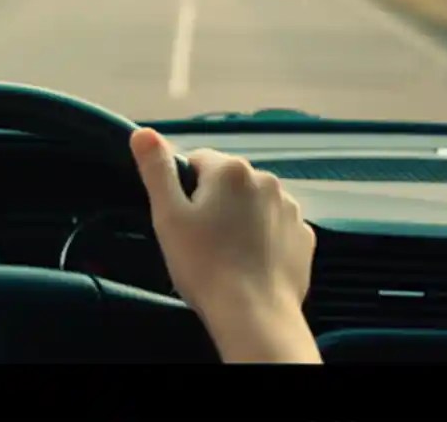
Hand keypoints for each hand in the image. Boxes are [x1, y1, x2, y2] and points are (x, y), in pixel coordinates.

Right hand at [130, 127, 319, 362]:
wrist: (254, 314)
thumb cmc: (205, 266)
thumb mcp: (168, 216)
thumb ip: (156, 169)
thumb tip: (142, 133)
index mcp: (230, 169)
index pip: (196, 161)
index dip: (184, 190)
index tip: (182, 220)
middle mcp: (266, 179)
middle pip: (228, 182)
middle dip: (214, 203)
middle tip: (200, 240)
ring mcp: (290, 208)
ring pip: (254, 204)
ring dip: (240, 219)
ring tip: (226, 255)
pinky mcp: (304, 236)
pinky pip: (276, 227)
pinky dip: (264, 238)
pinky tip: (251, 263)